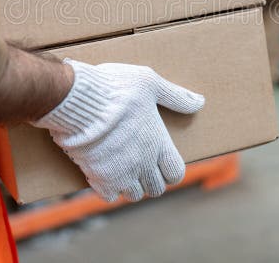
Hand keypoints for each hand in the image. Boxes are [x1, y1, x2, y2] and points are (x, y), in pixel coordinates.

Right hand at [32, 59, 204, 201]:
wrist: (79, 100)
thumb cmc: (116, 88)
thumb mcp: (150, 83)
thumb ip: (175, 96)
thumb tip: (199, 102)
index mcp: (158, 143)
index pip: (175, 173)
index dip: (170, 169)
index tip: (161, 160)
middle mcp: (142, 163)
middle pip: (155, 188)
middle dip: (151, 178)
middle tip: (142, 164)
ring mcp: (120, 172)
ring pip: (133, 194)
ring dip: (131, 185)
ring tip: (124, 169)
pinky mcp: (97, 176)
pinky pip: (108, 196)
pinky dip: (108, 188)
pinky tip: (104, 173)